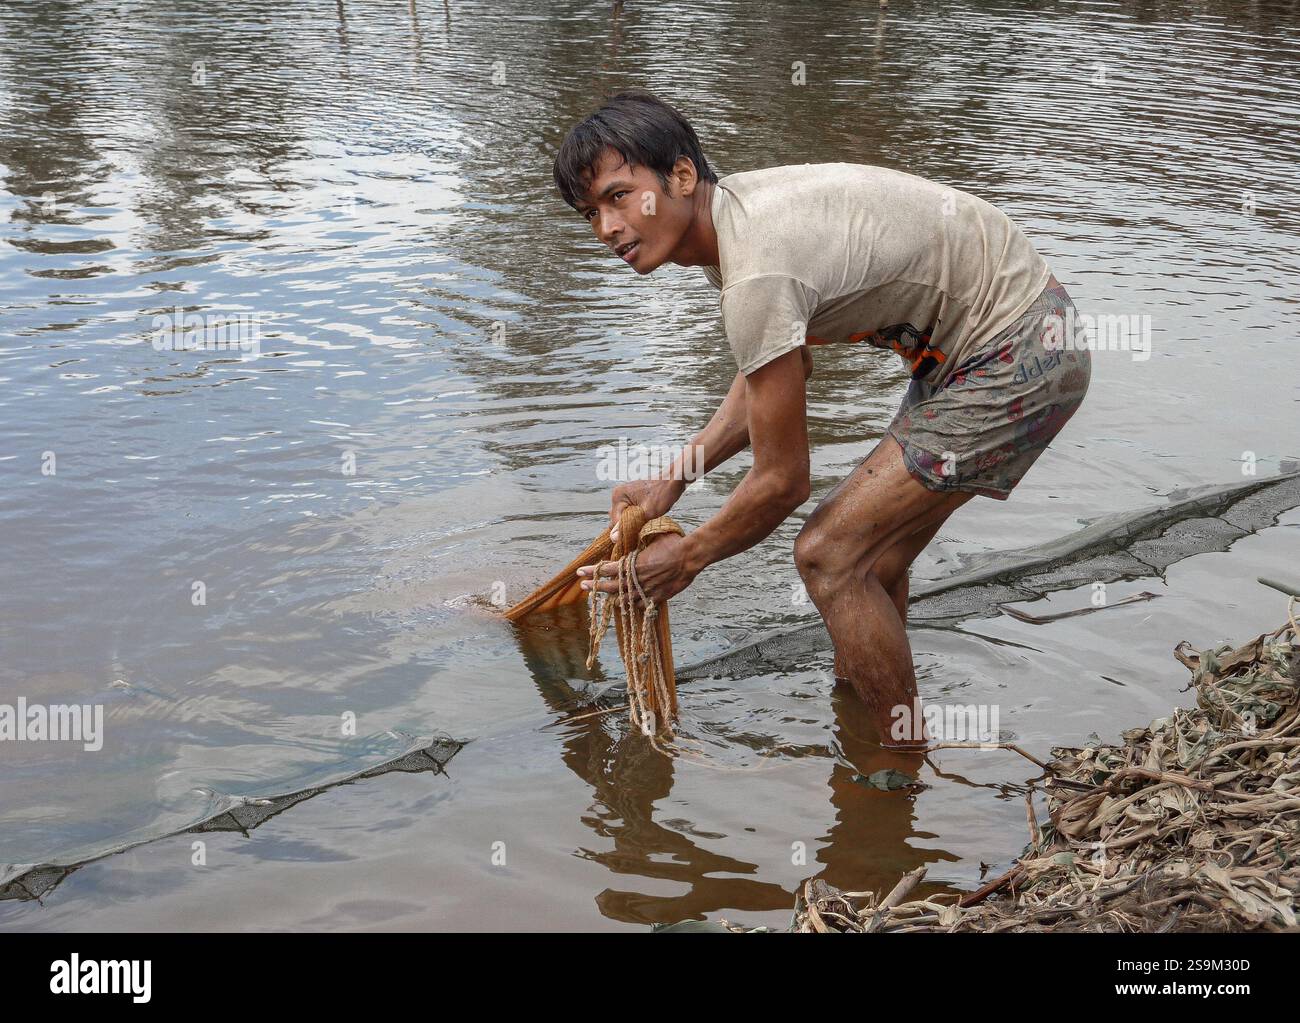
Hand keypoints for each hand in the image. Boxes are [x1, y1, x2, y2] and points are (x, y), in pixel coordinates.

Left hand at [577, 532, 695, 604]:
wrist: (691, 556)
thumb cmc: (672, 543)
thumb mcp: (651, 536)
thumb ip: (635, 540)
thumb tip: (620, 536)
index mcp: (634, 564)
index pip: (608, 569)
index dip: (593, 571)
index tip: (580, 572)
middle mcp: (638, 579)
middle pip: (612, 586)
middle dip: (596, 586)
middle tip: (584, 586)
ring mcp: (648, 590)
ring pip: (624, 598)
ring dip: (612, 597)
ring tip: (602, 597)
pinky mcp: (658, 597)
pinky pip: (641, 604)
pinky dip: (632, 604)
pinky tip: (626, 603)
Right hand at [606, 477, 683, 546]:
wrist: (673, 481)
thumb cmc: (663, 494)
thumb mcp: (647, 513)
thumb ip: (629, 526)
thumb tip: (613, 538)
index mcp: (618, 496)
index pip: (615, 522)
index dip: (625, 531)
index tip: (636, 536)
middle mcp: (618, 495)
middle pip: (617, 519)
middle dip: (629, 526)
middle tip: (643, 528)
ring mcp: (624, 496)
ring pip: (624, 517)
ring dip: (633, 523)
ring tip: (646, 522)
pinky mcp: (631, 498)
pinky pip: (629, 513)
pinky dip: (636, 518)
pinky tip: (646, 519)